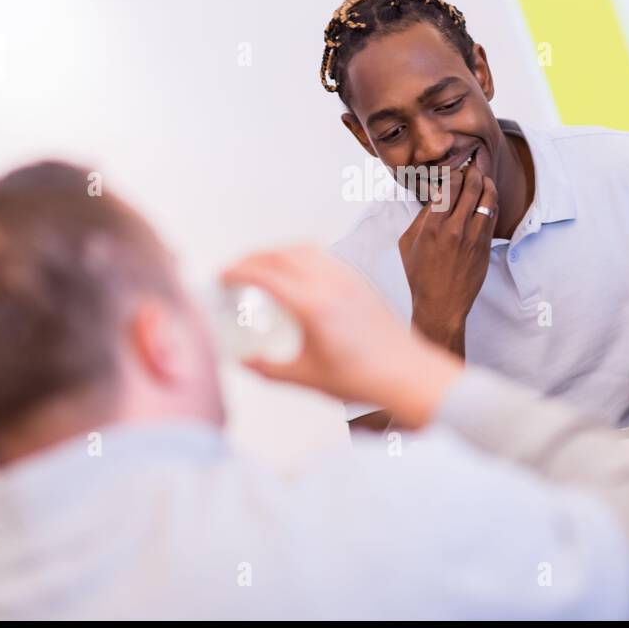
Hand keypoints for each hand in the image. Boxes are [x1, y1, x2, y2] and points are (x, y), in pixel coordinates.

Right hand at [221, 246, 462, 427]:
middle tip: (234, 272)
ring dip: (276, 252)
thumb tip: (243, 362)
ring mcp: (346, 278)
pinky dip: (299, 255)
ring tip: (261, 268)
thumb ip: (269, 369)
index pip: (265, 275)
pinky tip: (294, 273)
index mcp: (313, 306)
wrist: (407, 373)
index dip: (237, 272)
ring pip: (302, 249)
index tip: (222, 277)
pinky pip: (322, 255)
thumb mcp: (306, 378)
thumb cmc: (362, 378)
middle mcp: (329, 284)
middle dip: (252, 258)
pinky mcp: (358, 280)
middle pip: (280, 255)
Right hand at [398, 160, 497, 353]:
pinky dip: (492, 202)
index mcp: (433, 226)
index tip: (454, 171)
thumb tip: (435, 196)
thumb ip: (421, 217)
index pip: (450, 186)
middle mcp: (456, 229)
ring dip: (487, 184)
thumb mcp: (409, 243)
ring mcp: (474, 238)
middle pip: (472, 187)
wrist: (441, 305)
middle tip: (472, 167)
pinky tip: (488, 198)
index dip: (455, 173)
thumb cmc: (420, 275)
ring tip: (483, 178)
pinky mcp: (485, 247)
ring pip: (488, 199)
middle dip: (473, 172)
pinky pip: (493, 216)